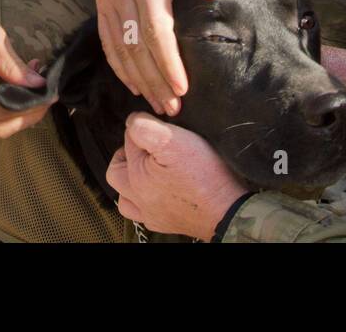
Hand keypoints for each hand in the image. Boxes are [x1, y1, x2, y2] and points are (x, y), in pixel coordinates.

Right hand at [96, 0, 221, 114]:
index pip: (155, 29)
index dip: (168, 62)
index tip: (182, 88)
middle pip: (136, 46)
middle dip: (154, 80)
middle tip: (173, 107)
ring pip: (120, 49)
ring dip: (139, 80)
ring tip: (159, 104)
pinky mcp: (101, 4)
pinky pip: (108, 42)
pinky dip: (120, 68)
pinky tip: (136, 86)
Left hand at [106, 112, 245, 240]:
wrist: (228, 210)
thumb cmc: (204, 175)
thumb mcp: (175, 140)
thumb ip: (146, 128)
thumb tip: (132, 122)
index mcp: (135, 174)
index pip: (130, 137)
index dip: (144, 125)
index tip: (161, 126)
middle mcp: (137, 197)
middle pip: (117, 169)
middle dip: (127, 153)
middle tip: (148, 146)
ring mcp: (149, 213)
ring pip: (124, 196)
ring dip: (129, 181)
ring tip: (146, 170)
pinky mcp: (163, 224)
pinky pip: (141, 213)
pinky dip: (143, 201)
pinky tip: (155, 192)